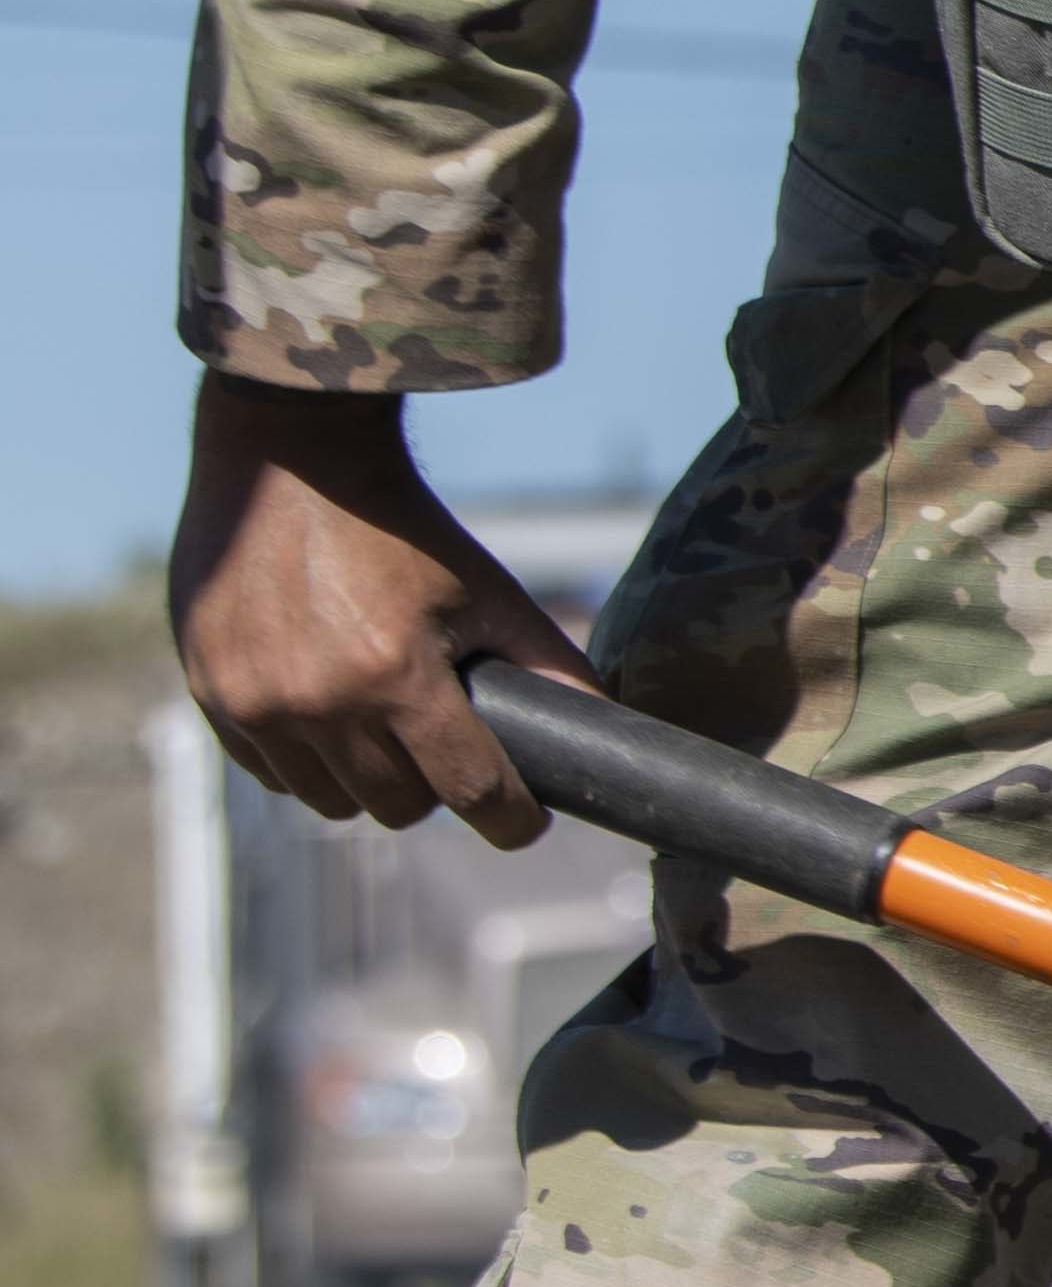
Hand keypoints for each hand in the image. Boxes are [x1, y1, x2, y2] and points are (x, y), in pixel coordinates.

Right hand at [174, 377, 593, 844]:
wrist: (290, 463)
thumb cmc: (402, 529)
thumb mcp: (488, 590)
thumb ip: (550, 664)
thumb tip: (606, 725)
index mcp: (395, 676)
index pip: (469, 791)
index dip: (509, 818)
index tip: (523, 823)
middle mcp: (317, 701)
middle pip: (397, 805)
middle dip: (433, 787)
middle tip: (445, 748)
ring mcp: (255, 703)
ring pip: (331, 799)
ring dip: (365, 779)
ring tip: (384, 731)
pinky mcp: (209, 694)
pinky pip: (269, 773)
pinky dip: (305, 760)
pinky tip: (326, 718)